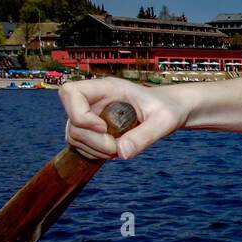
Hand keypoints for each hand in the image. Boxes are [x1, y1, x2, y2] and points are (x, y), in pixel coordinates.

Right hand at [59, 77, 188, 160]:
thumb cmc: (169, 109)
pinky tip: (116, 151)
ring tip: (121, 148)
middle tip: (118, 147)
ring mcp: (91, 115)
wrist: (170, 112)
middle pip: (72, 122)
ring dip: (95, 150)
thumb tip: (122, 153)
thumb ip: (145, 136)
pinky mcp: (92, 130)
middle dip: (93, 141)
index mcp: (108, 88)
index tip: (103, 127)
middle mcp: (94, 100)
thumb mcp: (164, 121)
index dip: (79, 114)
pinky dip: (96, 154)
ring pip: (74, 136)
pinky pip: (82, 146)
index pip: (71, 92)